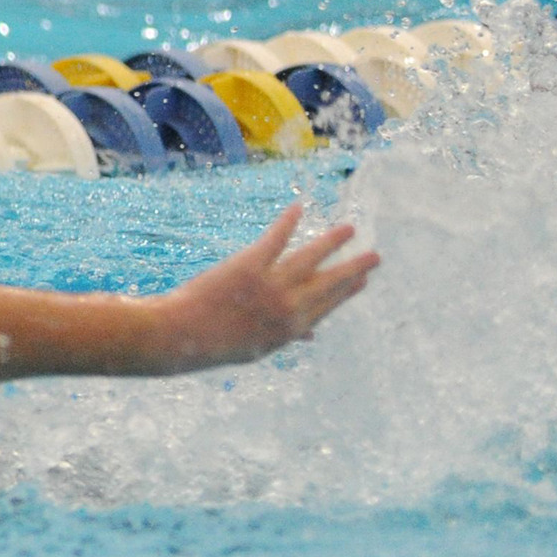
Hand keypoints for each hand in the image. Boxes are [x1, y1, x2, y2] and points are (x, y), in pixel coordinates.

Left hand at [154, 203, 378, 371]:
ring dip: (332, 242)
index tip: (363, 281)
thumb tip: (310, 335)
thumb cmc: (215, 343)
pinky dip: (287, 222)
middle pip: (329, 283)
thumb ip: (286, 336)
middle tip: (375, 256)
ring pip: (310, 258)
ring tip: (349, 229)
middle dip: (354, 268)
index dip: (347, 292)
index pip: (327, 306)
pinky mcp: (249, 266)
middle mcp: (287, 308)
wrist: (180, 337)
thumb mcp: (256, 348)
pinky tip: (298, 208)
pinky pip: (275, 240)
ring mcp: (270, 286)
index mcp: (290, 330)